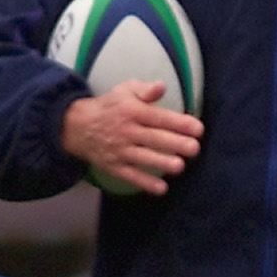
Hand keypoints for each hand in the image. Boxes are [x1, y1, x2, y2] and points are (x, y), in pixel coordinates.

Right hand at [61, 81, 202, 195]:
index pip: (159, 117)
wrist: (78, 127)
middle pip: (154, 138)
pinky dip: (145, 183)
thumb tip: (161, 86)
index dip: (179, 123)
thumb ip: (145, 90)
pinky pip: (130, 176)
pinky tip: (161, 189)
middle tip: (194, 149)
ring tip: (180, 166)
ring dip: (162, 162)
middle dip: (175, 144)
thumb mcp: (124, 91)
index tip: (198, 129)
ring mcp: (121, 150)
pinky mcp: (114, 166)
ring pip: (144, 158)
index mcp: (133, 111)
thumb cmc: (110, 107)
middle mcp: (128, 131)